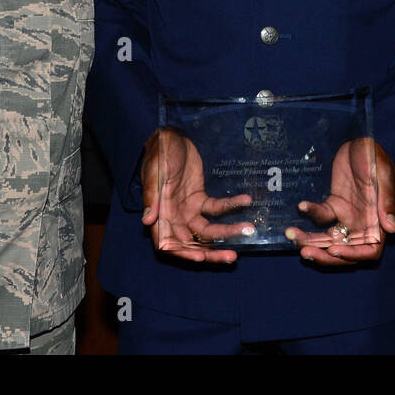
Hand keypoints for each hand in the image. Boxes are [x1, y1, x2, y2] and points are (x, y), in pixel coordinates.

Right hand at [141, 129, 253, 262]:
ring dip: (226, 233)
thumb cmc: (160, 154)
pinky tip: (245, 201)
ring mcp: (188, 210)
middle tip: (231, 257)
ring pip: (207, 230)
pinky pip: (216, 208)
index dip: (184, 252)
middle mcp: (174, 217)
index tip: (202, 257)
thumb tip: (148, 220)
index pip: (168, 242)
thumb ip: (152, 197)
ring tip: (247, 231)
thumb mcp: (155, 173)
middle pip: (192, 242)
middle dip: (211, 251)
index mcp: (160, 214)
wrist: (172, 137)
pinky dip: (231, 206)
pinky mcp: (200, 199)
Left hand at [285, 138, 394, 265]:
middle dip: (325, 255)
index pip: (369, 250)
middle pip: (345, 249)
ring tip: (293, 236)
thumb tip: (392, 228)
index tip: (334, 250)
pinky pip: (321, 216)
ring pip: (329, 238)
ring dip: (312, 241)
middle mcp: (361, 224)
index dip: (352, 255)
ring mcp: (346, 215)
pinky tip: (301, 206)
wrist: (360, 141)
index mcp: (377, 221)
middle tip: (305, 252)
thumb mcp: (382, 175)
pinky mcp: (334, 205)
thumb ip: (386, 201)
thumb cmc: (375, 156)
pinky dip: (311, 214)